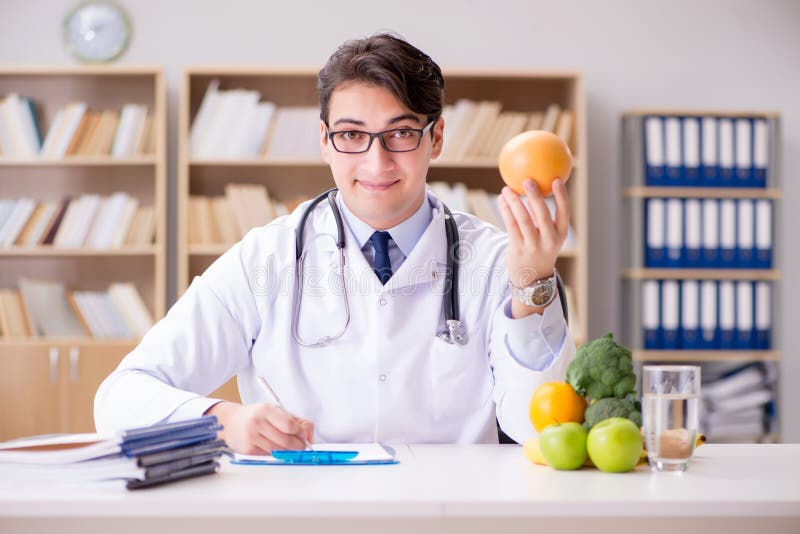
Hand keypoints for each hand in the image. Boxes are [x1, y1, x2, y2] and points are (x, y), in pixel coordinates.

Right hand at [205, 401, 314, 454]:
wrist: (231, 422)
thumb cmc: (258, 416)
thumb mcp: (276, 411)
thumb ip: (296, 422)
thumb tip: (309, 437)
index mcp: (266, 410)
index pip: (290, 425)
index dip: (301, 433)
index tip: (304, 436)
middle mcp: (257, 423)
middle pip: (286, 441)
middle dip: (298, 446)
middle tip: (302, 447)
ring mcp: (251, 437)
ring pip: (278, 451)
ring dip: (288, 452)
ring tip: (290, 448)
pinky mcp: (247, 451)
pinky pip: (269, 456)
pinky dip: (276, 455)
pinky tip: (275, 449)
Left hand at [497, 178, 569, 316]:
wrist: (531, 279)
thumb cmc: (540, 249)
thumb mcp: (548, 236)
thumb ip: (544, 216)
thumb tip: (537, 185)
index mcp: (560, 234)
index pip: (564, 213)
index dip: (561, 196)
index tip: (556, 180)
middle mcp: (549, 241)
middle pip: (543, 215)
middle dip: (535, 197)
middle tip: (527, 180)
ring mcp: (533, 246)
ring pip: (523, 220)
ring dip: (514, 202)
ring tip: (507, 189)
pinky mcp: (518, 250)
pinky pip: (511, 227)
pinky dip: (506, 211)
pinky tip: (501, 200)